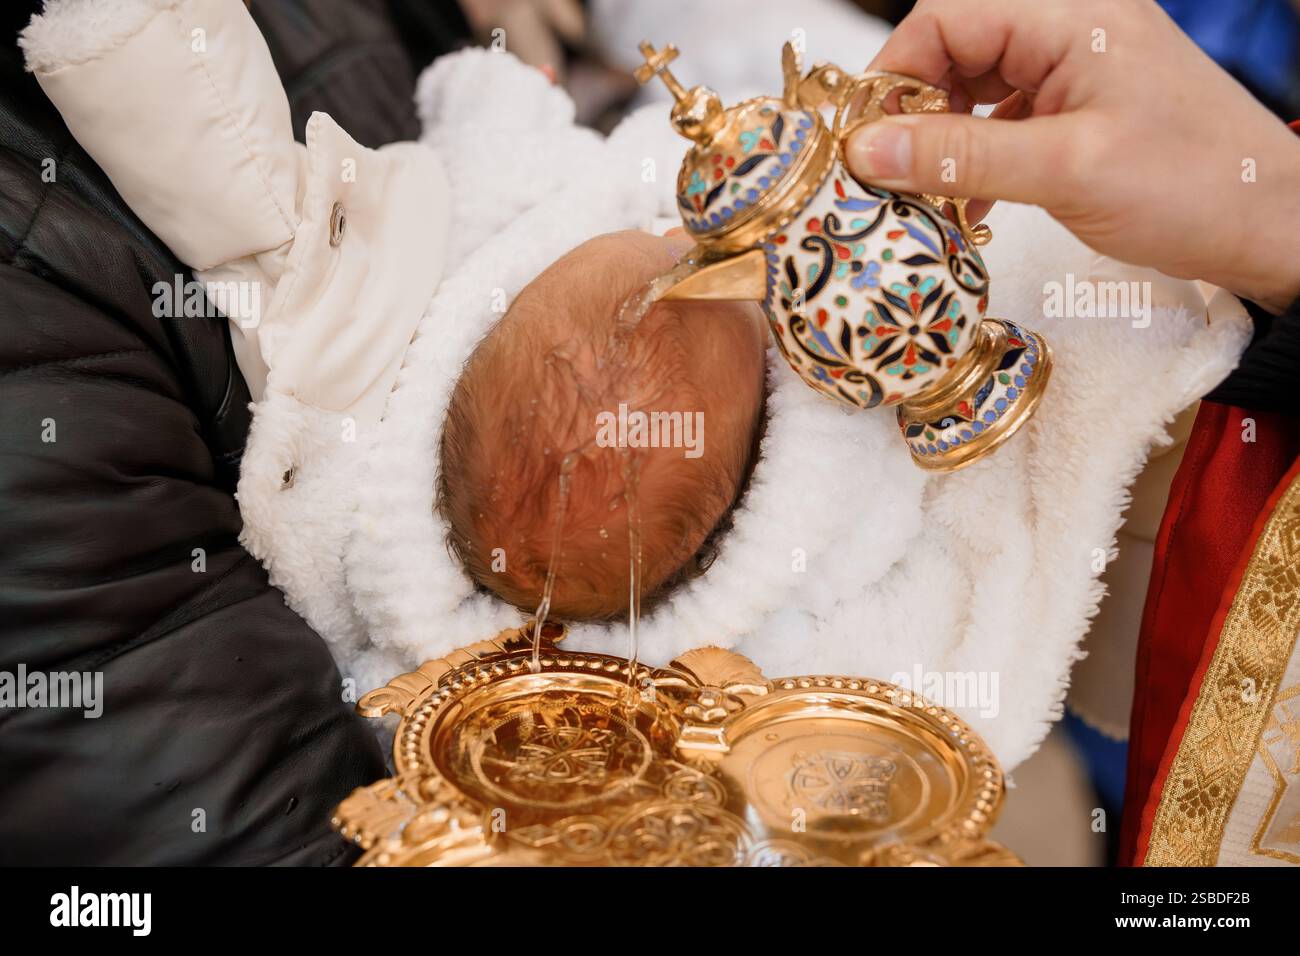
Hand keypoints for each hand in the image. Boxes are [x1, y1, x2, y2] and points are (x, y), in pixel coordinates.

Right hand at [844, 0, 1299, 312]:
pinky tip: (967, 207)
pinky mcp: (1083, 107)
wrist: (1270, 224)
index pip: (946, 17)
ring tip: (922, 196)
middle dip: (913, 111)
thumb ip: (960, 155)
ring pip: (975, 86)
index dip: (894, 75)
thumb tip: (867, 149)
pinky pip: (1005, 118)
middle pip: (956, 49)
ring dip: (942, 140)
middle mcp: (1070, 27)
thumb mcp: (1063, 170)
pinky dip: (975, 159)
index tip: (863, 141)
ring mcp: (1078, 67)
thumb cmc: (1190, 186)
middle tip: (887, 174)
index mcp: (1070, 15)